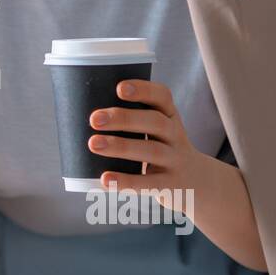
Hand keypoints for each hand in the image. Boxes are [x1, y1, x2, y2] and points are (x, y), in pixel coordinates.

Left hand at [87, 78, 204, 197]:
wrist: (199, 184)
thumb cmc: (163, 149)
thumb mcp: (157, 131)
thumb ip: (131, 121)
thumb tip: (76, 113)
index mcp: (169, 117)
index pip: (162, 97)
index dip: (143, 90)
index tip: (119, 88)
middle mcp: (175, 136)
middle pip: (154, 122)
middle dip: (124, 118)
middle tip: (94, 119)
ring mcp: (175, 161)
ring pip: (151, 150)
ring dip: (120, 146)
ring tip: (93, 143)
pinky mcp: (171, 186)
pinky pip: (148, 183)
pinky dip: (126, 181)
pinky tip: (105, 179)